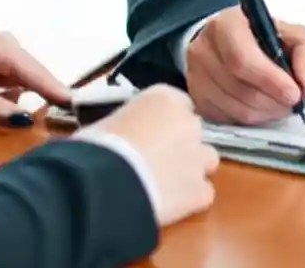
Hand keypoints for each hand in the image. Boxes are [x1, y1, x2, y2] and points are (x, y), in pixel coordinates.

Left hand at [0, 31, 70, 124]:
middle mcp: (7, 49)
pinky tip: (20, 112)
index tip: (83, 108)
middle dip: (50, 98)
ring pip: (25, 83)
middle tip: (70, 121)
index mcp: (4, 49)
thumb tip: (26, 122)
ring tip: (54, 118)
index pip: (40, 75)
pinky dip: (16, 99)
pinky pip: (11, 85)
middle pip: (37, 79)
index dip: (61, 93)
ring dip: (33, 100)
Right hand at [82, 84, 219, 226]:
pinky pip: (202, 193)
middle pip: (193, 130)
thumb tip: (117, 135)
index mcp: (164, 98)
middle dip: (180, 142)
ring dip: (191, 168)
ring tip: (166, 183)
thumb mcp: (105, 123)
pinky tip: (170, 205)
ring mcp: (199, 157)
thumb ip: (123, 124)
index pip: (177, 102)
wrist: (107, 183)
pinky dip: (190, 198)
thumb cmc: (97, 145)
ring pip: (206, 160)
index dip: (164, 119)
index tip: (150, 130)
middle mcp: (189, 123)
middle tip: (155, 157)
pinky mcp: (201, 191)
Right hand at [185, 5, 304, 124]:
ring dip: (264, 112)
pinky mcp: (196, 99)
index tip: (294, 94)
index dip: (269, 80)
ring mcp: (194, 76)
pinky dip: (250, 120)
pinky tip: (260, 107)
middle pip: (239, 87)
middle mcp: (203, 49)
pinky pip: (226, 120)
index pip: (242, 58)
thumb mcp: (295, 36)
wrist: (234, 45)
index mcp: (226, 25)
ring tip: (278, 104)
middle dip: (272, 101)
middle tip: (292, 103)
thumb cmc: (267, 39)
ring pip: (234, 108)